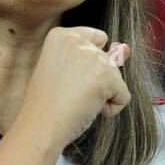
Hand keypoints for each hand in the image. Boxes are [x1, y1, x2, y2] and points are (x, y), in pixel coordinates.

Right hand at [14, 27, 131, 151]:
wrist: (39, 128)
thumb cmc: (48, 104)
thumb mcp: (67, 72)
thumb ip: (97, 57)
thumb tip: (126, 48)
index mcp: (61, 36)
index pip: (98, 39)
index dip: (90, 64)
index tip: (69, 79)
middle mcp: (77, 40)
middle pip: (108, 60)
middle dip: (96, 81)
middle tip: (68, 93)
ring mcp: (93, 56)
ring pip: (116, 78)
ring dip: (102, 95)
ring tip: (74, 101)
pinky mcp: (107, 75)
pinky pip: (123, 95)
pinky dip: (111, 108)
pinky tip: (87, 109)